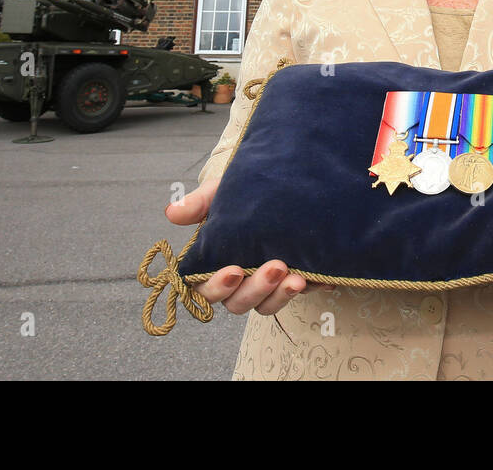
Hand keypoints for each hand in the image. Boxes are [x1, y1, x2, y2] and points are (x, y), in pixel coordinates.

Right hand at [165, 178, 322, 315]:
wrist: (277, 186)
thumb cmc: (241, 195)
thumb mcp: (221, 193)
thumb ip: (199, 203)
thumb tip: (171, 212)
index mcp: (213, 265)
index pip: (205, 289)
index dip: (217, 286)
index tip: (233, 271)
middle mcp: (238, 282)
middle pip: (238, 303)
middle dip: (256, 289)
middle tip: (276, 266)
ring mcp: (266, 285)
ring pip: (267, 306)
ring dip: (281, 296)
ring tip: (297, 278)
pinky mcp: (293, 281)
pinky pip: (301, 295)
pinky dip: (310, 288)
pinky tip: (321, 278)